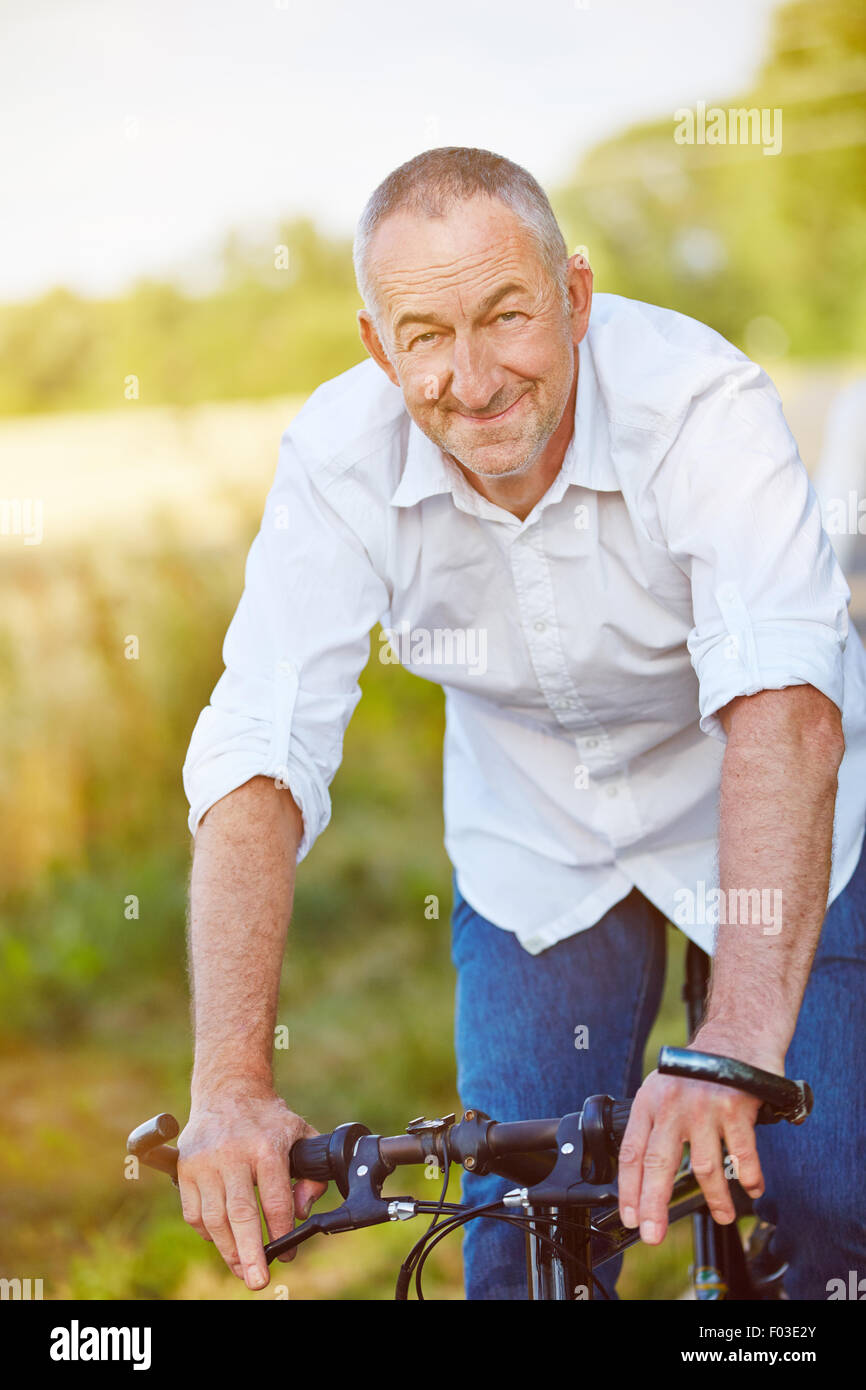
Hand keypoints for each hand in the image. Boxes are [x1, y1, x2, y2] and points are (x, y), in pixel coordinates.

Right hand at [177, 1089, 327, 1289]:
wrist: (228, 1090)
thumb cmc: (268, 1119)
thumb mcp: (301, 1134)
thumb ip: (311, 1174)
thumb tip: (303, 1212)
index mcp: (266, 1146)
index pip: (274, 1199)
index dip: (282, 1231)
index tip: (289, 1253)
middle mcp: (233, 1154)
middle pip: (240, 1213)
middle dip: (250, 1252)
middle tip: (258, 1280)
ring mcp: (205, 1162)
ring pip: (214, 1218)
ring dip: (228, 1250)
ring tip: (243, 1270)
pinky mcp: (184, 1168)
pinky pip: (193, 1213)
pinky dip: (207, 1233)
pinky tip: (222, 1241)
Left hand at [616, 1029, 782, 1244]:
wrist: (735, 1035)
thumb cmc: (699, 1067)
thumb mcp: (664, 1087)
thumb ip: (656, 1125)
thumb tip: (645, 1175)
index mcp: (650, 1103)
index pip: (631, 1153)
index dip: (629, 1189)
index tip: (630, 1217)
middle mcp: (673, 1105)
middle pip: (658, 1164)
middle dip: (653, 1205)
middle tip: (652, 1234)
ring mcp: (704, 1107)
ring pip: (703, 1166)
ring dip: (714, 1198)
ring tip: (721, 1215)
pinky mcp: (736, 1108)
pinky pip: (742, 1154)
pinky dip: (749, 1176)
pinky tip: (752, 1188)